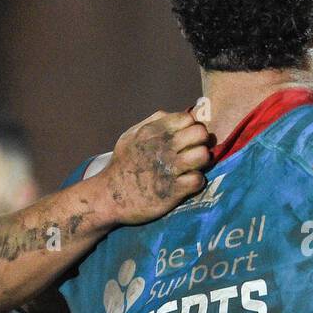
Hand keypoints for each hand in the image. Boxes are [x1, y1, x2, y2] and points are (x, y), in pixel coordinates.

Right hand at [96, 110, 211, 224]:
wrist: (110, 197)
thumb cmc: (122, 165)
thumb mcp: (130, 136)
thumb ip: (152, 123)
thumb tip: (174, 114)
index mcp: (152, 131)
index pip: (187, 118)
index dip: (190, 127)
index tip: (185, 138)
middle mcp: (162, 147)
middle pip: (200, 133)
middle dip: (201, 142)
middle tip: (193, 152)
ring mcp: (169, 169)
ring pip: (203, 155)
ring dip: (202, 162)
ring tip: (192, 167)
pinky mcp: (173, 190)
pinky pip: (198, 179)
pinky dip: (196, 182)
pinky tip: (187, 183)